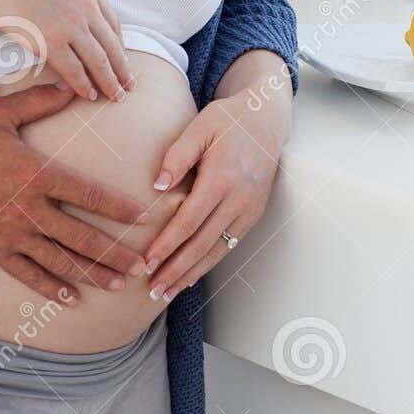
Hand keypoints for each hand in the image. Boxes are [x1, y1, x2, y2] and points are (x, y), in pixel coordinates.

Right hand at [0, 0, 134, 102]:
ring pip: (99, 62)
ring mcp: (71, 26)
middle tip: (129, 86)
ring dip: (109, 82)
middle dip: (123, 70)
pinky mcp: (52, 42)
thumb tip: (79, 5)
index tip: (123, 61)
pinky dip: (84, 86)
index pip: (114, 25)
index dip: (120, 47)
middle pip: (112, 46)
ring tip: (115, 96)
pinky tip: (89, 95)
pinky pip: (74, 70)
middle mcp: (87, 8)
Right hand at [0, 83, 151, 304]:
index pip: (88, 194)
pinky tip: (70, 299)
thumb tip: (72, 86)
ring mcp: (11, 234)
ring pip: (60, 260)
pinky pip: (27, 274)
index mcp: (36, 174)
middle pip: (81, 236)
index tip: (142, 218)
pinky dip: (50, 288)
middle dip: (114, 253)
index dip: (118, 208)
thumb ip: (39, 101)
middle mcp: (29, 209)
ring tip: (116, 285)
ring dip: (91, 274)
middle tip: (141, 265)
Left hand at [141, 89, 288, 303]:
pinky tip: (191, 274)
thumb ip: (176, 155)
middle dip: (176, 270)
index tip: (147, 261)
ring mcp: (249, 209)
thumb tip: (156, 186)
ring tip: (167, 292)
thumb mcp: (199, 127)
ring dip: (191, 274)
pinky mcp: (253, 214)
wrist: (267, 121)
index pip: (189, 221)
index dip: (167, 244)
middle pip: (202, 244)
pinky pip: (229, 244)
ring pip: (217, 250)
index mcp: (222, 178)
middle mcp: (238, 199)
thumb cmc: (228, 121)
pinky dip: (208, 262)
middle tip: (152, 290)